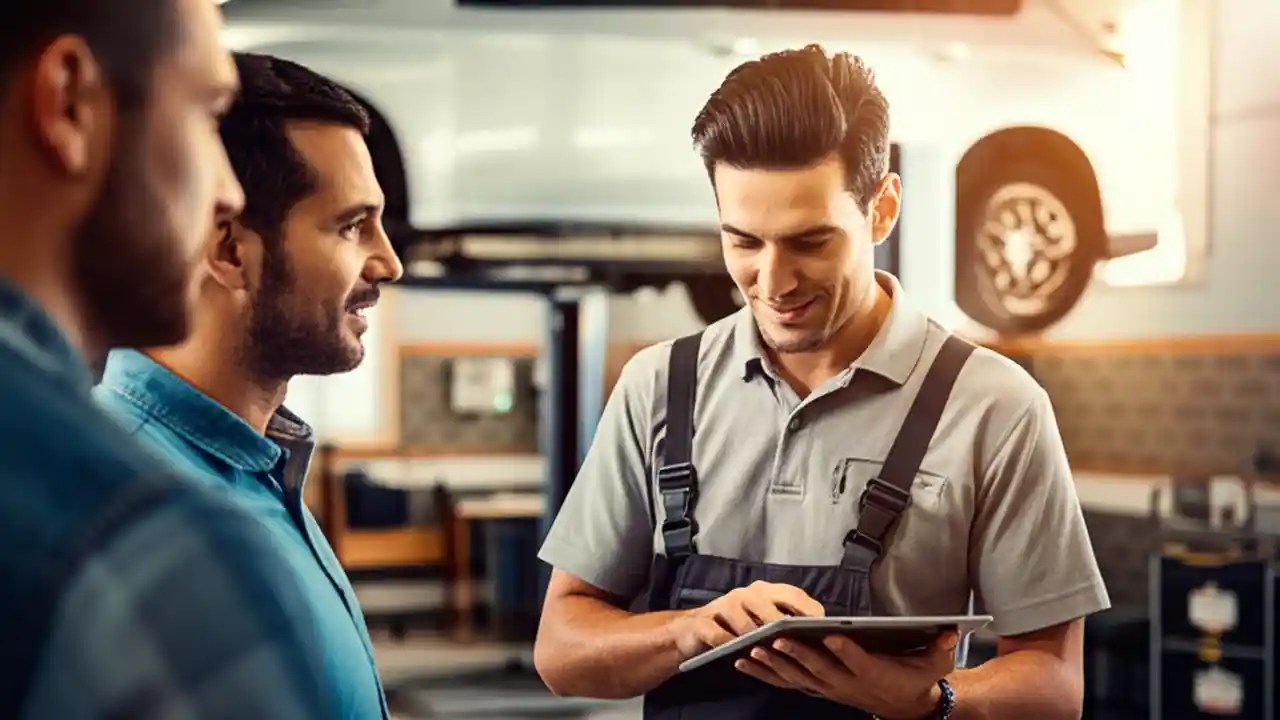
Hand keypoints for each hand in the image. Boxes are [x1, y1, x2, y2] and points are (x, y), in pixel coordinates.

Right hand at [671, 581, 824, 661]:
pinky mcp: (704, 623)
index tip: (826, 625)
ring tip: (769, 650)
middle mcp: (745, 595)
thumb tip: (818, 633)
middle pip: (769, 607)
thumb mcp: (759, 619)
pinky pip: (719, 635)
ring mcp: (723, 607)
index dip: (809, 609)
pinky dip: (730, 645)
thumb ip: (782, 621)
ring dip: (756, 638)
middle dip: (783, 624)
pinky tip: (739, 655)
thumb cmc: (734, 627)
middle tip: (798, 640)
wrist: (691, 630)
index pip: (792, 594)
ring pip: (745, 624)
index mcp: (764, 592)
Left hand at [734, 630, 958, 718]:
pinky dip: (766, 673)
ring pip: (797, 678)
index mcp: (874, 673)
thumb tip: (952, 631)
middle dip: (797, 655)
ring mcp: (830, 688)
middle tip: (776, 640)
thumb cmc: (917, 678)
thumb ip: (941, 648)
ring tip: (749, 651)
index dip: (846, 650)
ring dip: (773, 666)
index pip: (859, 661)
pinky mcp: (818, 688)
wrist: (906, 706)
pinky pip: (788, 682)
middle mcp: (848, 683)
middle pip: (820, 669)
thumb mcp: (935, 664)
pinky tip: (743, 661)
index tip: (832, 636)